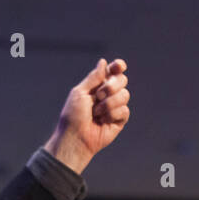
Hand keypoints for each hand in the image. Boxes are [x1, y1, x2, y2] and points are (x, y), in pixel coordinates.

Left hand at [42, 58, 130, 173]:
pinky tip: (102, 121)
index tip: (118, 66)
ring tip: (96, 113)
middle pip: (122, 80)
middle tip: (99, 96)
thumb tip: (103, 62)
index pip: (113, 71)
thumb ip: (93, 77)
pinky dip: (112, 115)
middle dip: (111, 86)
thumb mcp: (80, 92)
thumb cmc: (73, 116)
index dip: (118, 67)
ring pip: (125, 95)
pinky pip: (124, 111)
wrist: (76, 137)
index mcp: (98, 85)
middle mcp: (108, 95)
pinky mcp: (119, 120)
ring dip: (109, 104)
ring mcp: (115, 107)